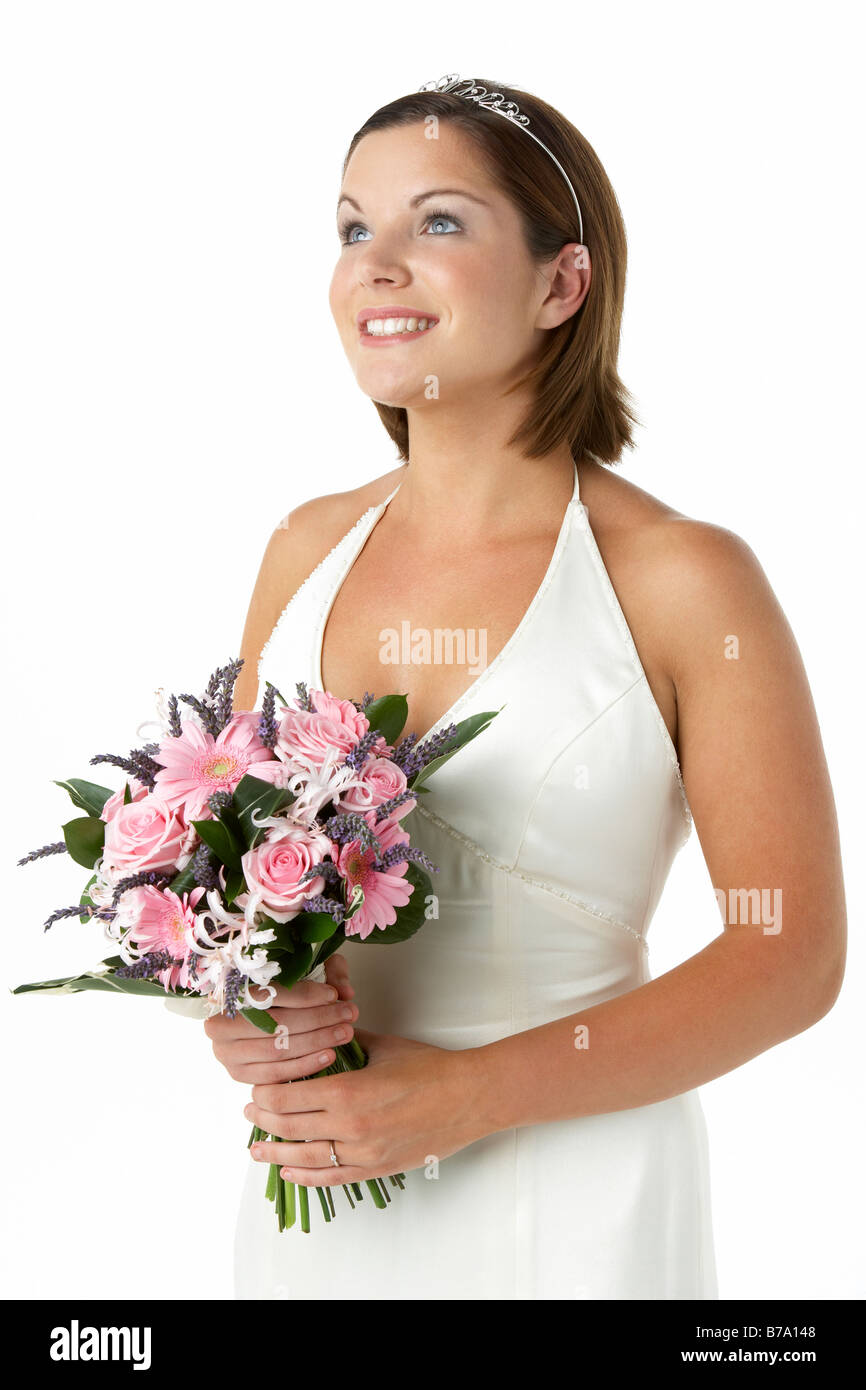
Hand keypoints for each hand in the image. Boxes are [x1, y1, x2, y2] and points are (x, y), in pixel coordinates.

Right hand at [203, 952, 358, 1083]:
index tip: (333, 995)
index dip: (304, 994)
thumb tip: (345, 991)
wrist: (261, 1019)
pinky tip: (329, 1055)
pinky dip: (305, 1065)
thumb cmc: (285, 993)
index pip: (269, 993)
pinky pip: (275, 1074)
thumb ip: (327, 975)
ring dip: (316, 1041)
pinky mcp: (239, 1075)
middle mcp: (219, 1024)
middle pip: (275, 1023)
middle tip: (349, 1014)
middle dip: (318, 1018)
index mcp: (227, 992)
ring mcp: (227, 1053)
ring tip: (345, 1033)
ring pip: (277, 1049)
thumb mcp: (304, 974)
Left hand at [245, 1026, 486, 1186]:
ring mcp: (363, 1153)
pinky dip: (305, 1177)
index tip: (256, 1089)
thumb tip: (324, 1035)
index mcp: (349, 1091)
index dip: (266, 1095)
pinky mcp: (376, 1170)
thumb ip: (347, 1043)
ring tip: (256, 1149)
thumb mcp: (383, 1046)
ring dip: (275, 1153)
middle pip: (290, 1127)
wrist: (470, 1098)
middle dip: (264, 1120)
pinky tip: (288, 1171)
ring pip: (305, 1158)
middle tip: (250, 1113)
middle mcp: (350, 1127)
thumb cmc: (430, 1068)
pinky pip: (331, 1178)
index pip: (289, 1096)